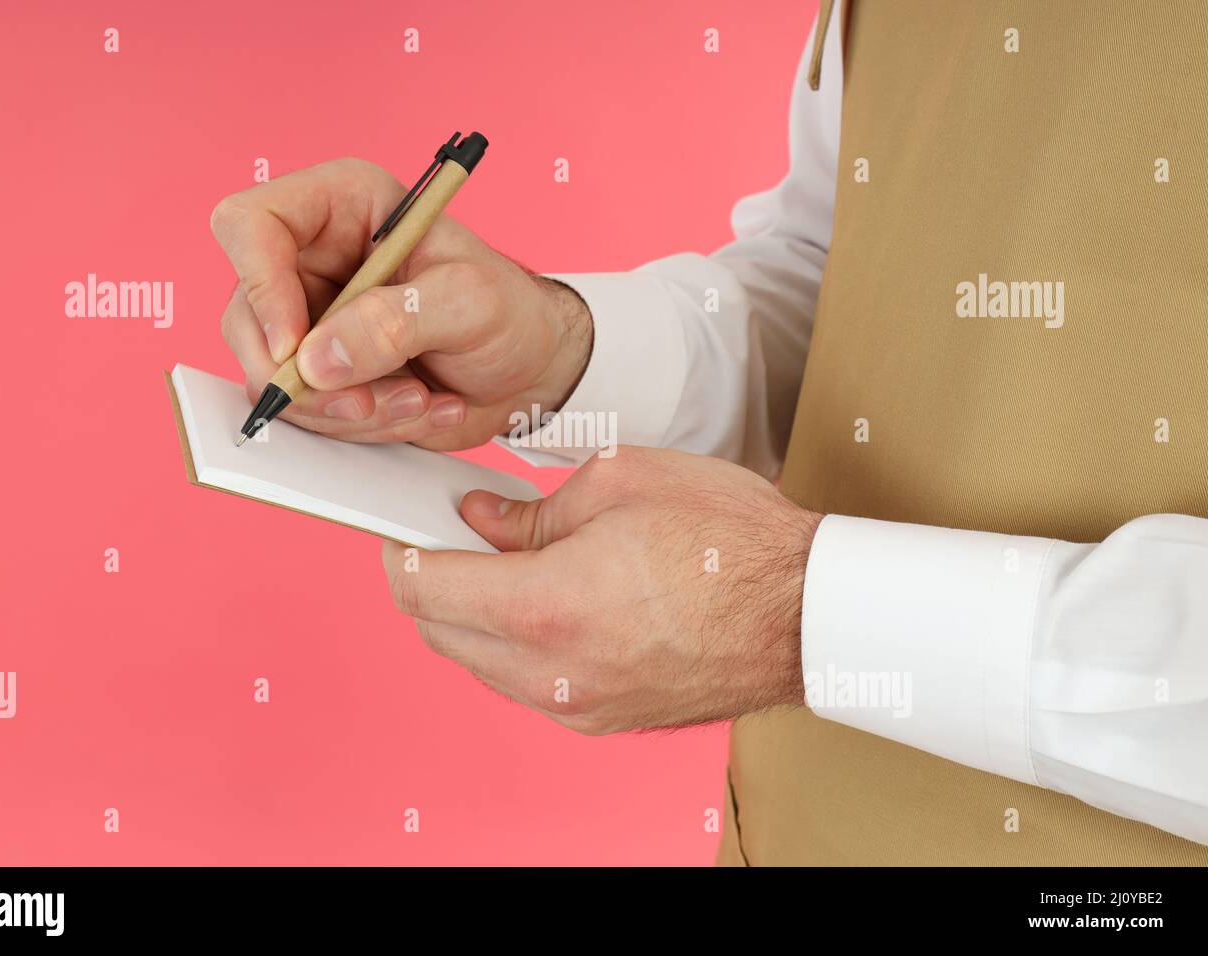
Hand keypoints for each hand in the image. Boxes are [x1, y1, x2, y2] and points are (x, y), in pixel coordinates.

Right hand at [209, 158, 592, 450]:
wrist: (532, 368)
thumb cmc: (510, 311)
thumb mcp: (469, 303)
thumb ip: (395, 323)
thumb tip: (316, 360)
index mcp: (341, 206)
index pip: (250, 226)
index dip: (259, 287)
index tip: (295, 346)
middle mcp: (312, 261)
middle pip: (247, 319)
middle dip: (307, 378)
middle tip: (369, 401)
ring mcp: (312, 324)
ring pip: (276, 380)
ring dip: (350, 408)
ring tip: (421, 398)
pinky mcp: (324, 376)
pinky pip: (309, 415)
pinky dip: (362, 427)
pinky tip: (419, 409)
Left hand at [381, 447, 823, 733]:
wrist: (807, 612)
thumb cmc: (729, 539)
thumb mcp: (619, 484)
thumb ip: (531, 509)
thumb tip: (481, 520)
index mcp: (545, 607)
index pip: (424, 591)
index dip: (400, 555)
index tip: (401, 531)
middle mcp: (552, 673)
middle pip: (440, 635)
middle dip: (431, 584)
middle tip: (453, 536)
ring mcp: (578, 706)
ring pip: (480, 664)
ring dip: (472, 617)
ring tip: (505, 564)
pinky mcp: (603, 719)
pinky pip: (526, 684)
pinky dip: (514, 644)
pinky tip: (547, 601)